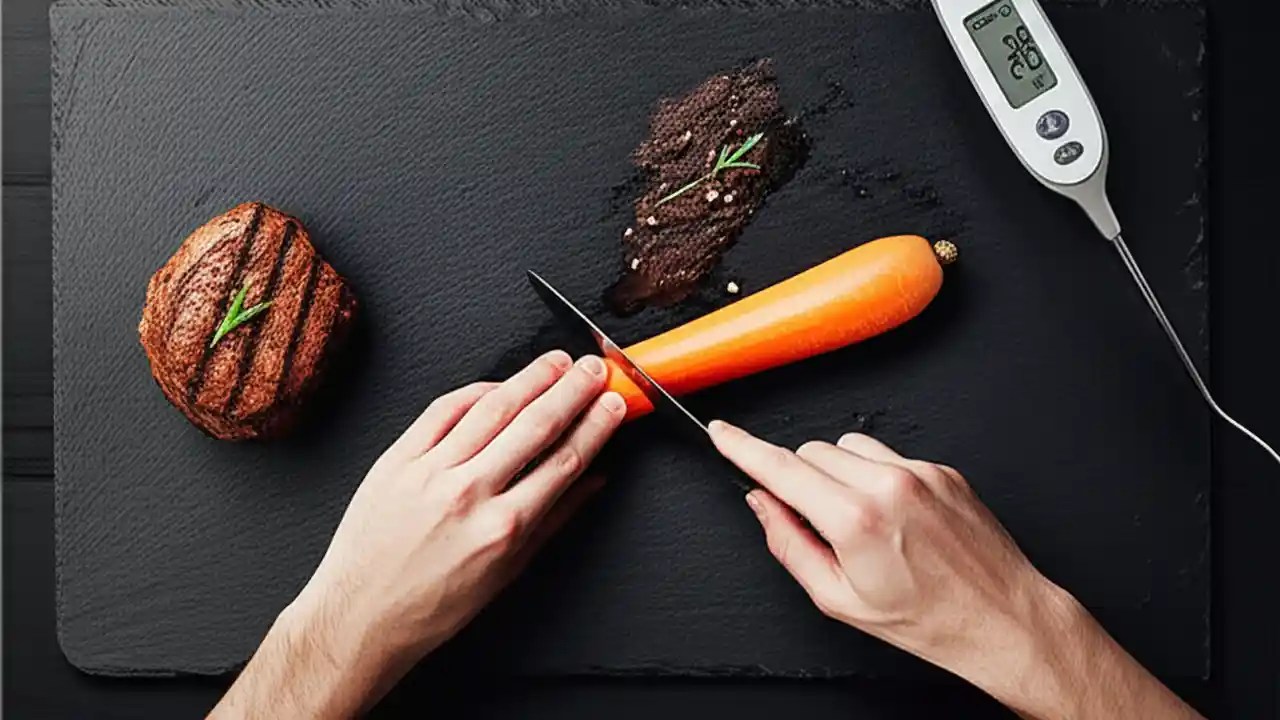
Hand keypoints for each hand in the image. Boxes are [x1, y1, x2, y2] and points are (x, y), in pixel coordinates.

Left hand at [212, 351, 623, 718]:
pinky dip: (476, 390)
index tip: (614, 403)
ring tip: (555, 362)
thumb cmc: (433, 605)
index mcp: (503, 528)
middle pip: (535, 425)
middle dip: (572, 390)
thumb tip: (593, 480)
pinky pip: (443, 410)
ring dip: (531, 378)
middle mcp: (469, 494)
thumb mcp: (508, 572)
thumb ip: (556, 519)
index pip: (564, 460)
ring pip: (492, 408)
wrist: (361, 614)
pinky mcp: (398, 459)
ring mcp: (430, 472)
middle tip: (595, 368)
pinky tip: (499, 383)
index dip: (596, 424)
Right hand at [709, 422, 1201, 719]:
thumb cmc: (927, 621)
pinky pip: (887, 454)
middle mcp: (888, 485)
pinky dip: (876, 476)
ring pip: (847, 445)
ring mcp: (919, 472)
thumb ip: (789, 544)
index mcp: (855, 520)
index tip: (722, 434)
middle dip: (799, 477)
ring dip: (837, 472)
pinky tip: (896, 516)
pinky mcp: (942, 468)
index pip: (782, 469)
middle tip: (817, 521)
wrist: (1002, 618)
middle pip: (811, 451)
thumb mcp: (839, 600)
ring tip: (861, 520)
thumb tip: (761, 504)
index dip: (743, 448)